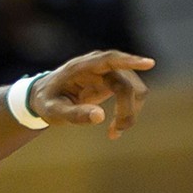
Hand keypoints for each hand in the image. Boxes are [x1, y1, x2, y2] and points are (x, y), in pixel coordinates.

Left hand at [30, 50, 154, 138]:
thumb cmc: (47, 101)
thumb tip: (99, 117)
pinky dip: (128, 111)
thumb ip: (73, 114)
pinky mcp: (113, 82)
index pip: (109, 60)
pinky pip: (131, 95)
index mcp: (80, 67)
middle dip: (126, 108)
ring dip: (130, 111)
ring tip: (115, 132)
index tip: (149, 63)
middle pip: (125, 83)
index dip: (129, 61)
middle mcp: (98, 66)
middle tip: (117, 131)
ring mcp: (108, 73)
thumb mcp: (52, 111)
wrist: (44, 96)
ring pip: (134, 89)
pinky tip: (114, 129)